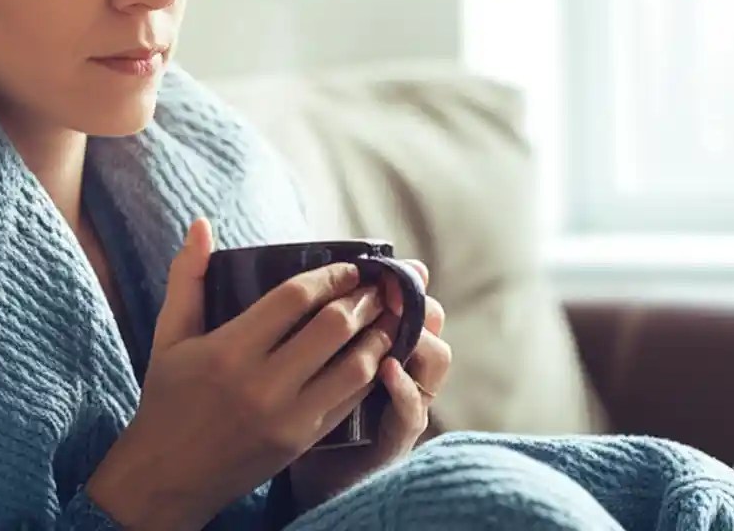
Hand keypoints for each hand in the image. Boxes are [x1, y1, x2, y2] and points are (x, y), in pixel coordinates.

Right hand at [85, 219, 395, 530]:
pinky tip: (377, 354)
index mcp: (228, 351)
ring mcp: (287, 416)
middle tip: (381, 283)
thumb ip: (187, 278)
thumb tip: (201, 224)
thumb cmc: (166, 398)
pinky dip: (369, 372)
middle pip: (332, 328)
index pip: (293, 299)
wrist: (166, 476)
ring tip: (389, 314)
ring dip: (378, 335)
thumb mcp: (169, 336)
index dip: (329, 276)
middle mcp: (262, 384)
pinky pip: (349, 400)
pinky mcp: (303, 440)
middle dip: (364, 299)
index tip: (350, 266)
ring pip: (353, 365)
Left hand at [287, 264, 450, 511]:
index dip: (402, 278)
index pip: (406, 299)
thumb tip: (307, 273)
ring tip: (392, 319)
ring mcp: (405, 401)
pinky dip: (404, 387)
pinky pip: (413, 409)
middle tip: (396, 283)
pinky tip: (387, 368)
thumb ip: (310, 319)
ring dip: (416, 334)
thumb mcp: (303, 357)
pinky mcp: (397, 437)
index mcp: (379, 340)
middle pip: (430, 319)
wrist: (307, 472)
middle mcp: (402, 366)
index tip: (384, 262)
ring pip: (434, 358)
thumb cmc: (299, 410)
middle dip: (413, 298)